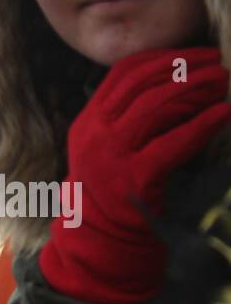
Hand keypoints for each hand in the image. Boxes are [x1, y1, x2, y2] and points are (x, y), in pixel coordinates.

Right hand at [40, 47, 230, 303]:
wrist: (99, 249)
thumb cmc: (116, 198)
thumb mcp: (111, 153)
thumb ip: (131, 122)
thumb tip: (180, 84)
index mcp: (87, 124)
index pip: (123, 73)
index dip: (164, 56)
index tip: (196, 54)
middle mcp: (94, 136)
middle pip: (142, 82)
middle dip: (187, 66)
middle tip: (219, 61)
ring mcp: (110, 158)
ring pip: (156, 105)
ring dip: (198, 88)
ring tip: (225, 81)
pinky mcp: (133, 181)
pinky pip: (174, 142)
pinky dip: (203, 123)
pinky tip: (225, 113)